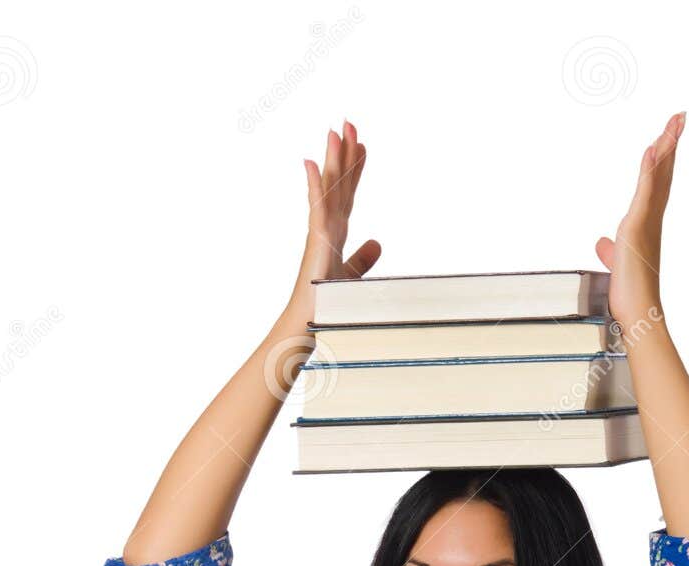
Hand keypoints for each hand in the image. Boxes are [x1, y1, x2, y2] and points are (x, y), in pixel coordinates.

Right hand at [291, 120, 380, 316]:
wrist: (310, 320)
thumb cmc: (327, 301)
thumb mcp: (352, 275)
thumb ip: (363, 258)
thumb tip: (377, 243)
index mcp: (336, 231)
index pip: (349, 193)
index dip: (356, 169)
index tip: (362, 145)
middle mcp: (328, 226)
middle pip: (340, 183)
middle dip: (345, 153)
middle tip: (350, 122)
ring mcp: (321, 231)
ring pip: (329, 188)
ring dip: (332, 159)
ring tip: (335, 130)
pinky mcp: (316, 240)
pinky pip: (316, 208)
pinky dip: (315, 185)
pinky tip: (312, 162)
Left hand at [595, 111, 683, 332]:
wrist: (638, 312)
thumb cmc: (630, 292)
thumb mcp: (615, 262)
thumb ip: (611, 249)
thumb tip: (603, 243)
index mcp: (647, 223)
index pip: (657, 183)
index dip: (664, 158)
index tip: (669, 135)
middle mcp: (652, 218)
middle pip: (664, 172)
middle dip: (671, 142)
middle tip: (680, 116)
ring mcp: (646, 220)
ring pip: (659, 175)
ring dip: (666, 146)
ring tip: (674, 121)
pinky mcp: (636, 227)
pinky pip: (645, 191)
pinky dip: (649, 169)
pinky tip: (652, 148)